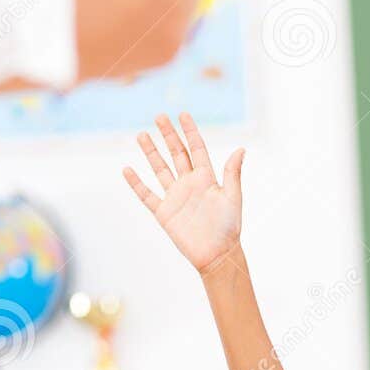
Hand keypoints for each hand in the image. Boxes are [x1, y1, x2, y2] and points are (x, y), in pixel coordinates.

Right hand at [123, 112, 244, 273]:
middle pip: (176, 154)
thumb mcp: (233, 198)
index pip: (196, 149)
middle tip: (159, 116)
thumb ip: (233, 173)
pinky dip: (136, 183)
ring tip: (141, 135)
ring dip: (151, 152)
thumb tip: (241, 148)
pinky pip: (147, 195)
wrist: (217, 255)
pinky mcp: (164, 213)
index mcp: (207, 178)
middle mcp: (189, 184)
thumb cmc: (229, 228)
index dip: (190, 132)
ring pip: (160, 169)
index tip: (183, 114)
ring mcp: (175, 197)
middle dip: (168, 135)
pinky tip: (127, 169)